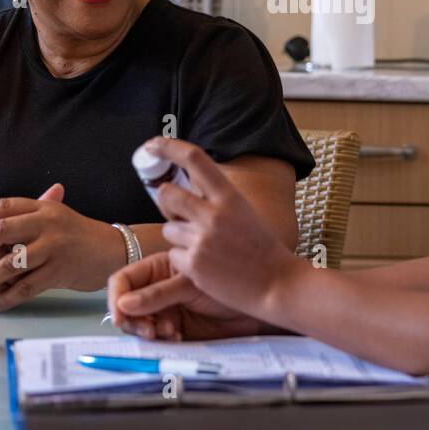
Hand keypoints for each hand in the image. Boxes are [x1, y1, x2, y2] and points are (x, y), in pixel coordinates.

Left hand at [0, 183, 123, 310]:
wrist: (114, 251)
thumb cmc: (82, 235)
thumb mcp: (58, 215)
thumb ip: (30, 213)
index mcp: (44, 207)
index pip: (2, 207)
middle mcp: (48, 224)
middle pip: (1, 231)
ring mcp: (54, 248)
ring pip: (10, 263)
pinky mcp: (60, 271)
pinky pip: (26, 287)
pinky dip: (6, 298)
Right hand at [108, 251, 265, 340]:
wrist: (258, 298)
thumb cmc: (230, 278)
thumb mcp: (190, 284)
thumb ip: (158, 294)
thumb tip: (124, 305)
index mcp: (158, 269)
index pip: (124, 281)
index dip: (116, 298)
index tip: (120, 316)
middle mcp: (158, 290)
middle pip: (126, 306)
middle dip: (132, 320)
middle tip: (149, 330)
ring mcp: (167, 310)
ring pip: (140, 324)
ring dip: (147, 331)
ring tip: (168, 332)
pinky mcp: (178, 330)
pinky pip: (158, 338)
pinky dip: (162, 340)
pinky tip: (177, 336)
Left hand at [139, 137, 302, 321]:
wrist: (276, 284)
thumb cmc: (260, 248)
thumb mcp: (243, 212)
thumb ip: (216, 199)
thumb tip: (186, 185)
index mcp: (229, 196)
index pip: (195, 159)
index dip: (169, 147)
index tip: (152, 145)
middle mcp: (213, 214)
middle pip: (166, 194)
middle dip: (167, 204)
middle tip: (178, 215)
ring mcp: (202, 240)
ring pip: (167, 229)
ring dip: (179, 238)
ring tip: (206, 249)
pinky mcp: (193, 264)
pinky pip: (173, 255)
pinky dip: (184, 261)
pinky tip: (207, 267)